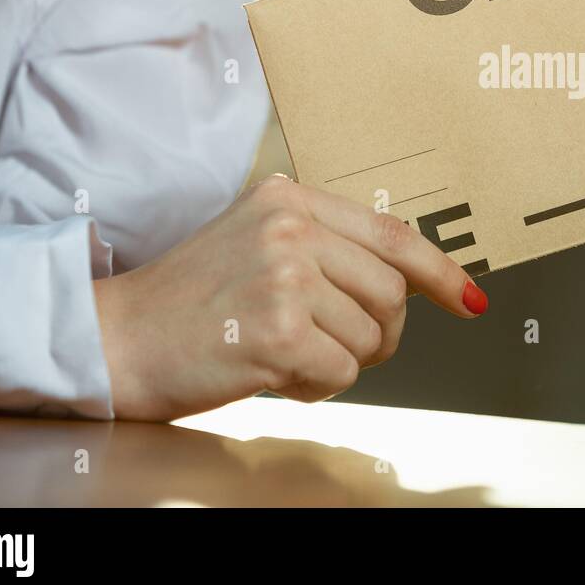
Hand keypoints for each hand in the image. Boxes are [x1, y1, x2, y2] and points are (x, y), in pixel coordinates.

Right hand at [93, 174, 485, 420]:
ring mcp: (285, 275)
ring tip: (284, 354)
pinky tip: (271, 373)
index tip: (471, 300)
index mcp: (289, 199)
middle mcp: (291, 227)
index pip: (392, 235)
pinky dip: (316, 386)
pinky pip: (342, 371)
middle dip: (377, 334)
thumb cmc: (188, 302)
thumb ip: (326, 249)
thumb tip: (410, 284)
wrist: (114, 340)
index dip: (441, 272)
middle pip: (392, 294)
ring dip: (339, 362)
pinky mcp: (278, 329)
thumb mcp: (258, 242)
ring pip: (372, 338)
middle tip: (330, 347)